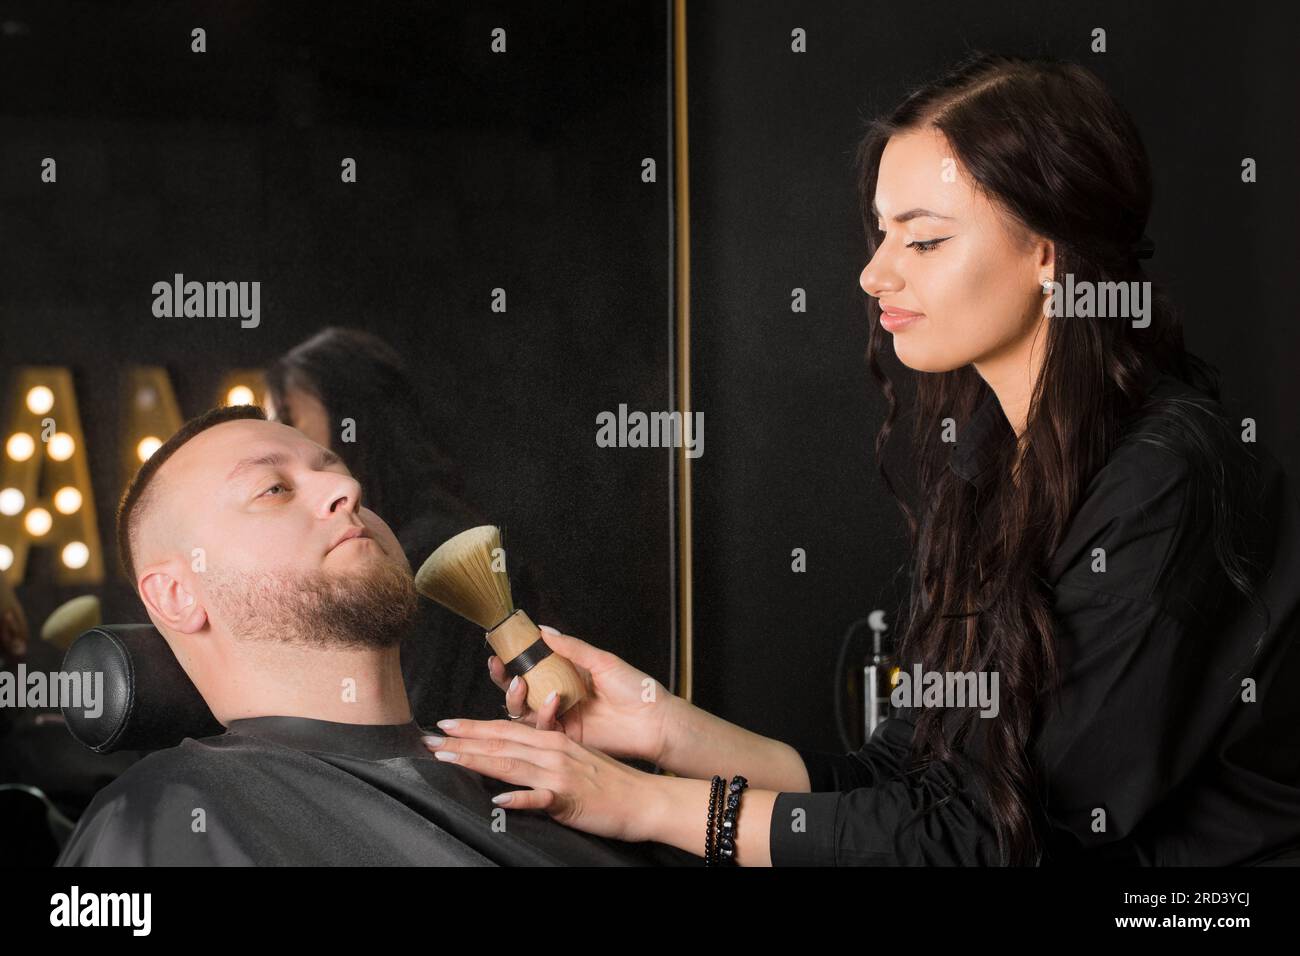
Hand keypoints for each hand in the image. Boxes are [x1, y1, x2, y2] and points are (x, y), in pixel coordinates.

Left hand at [424, 718, 663, 842]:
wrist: (644, 799)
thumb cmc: (609, 781)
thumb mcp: (574, 757)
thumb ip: (545, 752)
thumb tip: (515, 754)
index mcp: (553, 739)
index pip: (505, 729)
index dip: (473, 726)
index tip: (444, 725)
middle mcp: (553, 750)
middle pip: (500, 742)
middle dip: (463, 739)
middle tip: (431, 738)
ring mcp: (561, 773)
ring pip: (512, 763)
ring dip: (477, 760)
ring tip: (448, 758)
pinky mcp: (570, 798)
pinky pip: (541, 798)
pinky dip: (520, 798)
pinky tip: (499, 798)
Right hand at [485, 625, 674, 764]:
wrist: (654, 720)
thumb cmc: (635, 688)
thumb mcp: (602, 661)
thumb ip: (572, 648)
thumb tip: (544, 630)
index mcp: (567, 675)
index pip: (532, 666)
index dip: (513, 659)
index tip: (499, 648)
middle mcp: (559, 696)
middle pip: (520, 691)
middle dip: (505, 680)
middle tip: (501, 668)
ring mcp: (561, 718)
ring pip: (523, 712)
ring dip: (516, 698)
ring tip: (522, 685)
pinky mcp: (566, 738)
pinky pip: (542, 728)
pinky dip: (541, 714)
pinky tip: (552, 701)